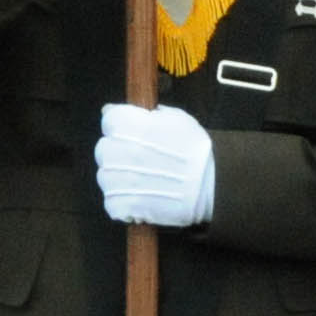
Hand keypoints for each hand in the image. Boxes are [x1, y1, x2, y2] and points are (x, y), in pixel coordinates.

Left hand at [96, 103, 215, 227]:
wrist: (212, 185)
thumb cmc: (196, 149)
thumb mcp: (176, 118)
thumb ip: (143, 114)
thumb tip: (113, 110)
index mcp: (129, 125)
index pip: (109, 120)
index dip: (122, 127)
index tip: (134, 134)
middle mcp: (118, 150)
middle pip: (103, 149)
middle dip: (118, 152)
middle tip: (140, 159)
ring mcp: (118, 180)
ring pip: (105, 176)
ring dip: (119, 178)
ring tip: (142, 181)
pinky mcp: (122, 205)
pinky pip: (111, 202)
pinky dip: (122, 203)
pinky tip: (140, 198)